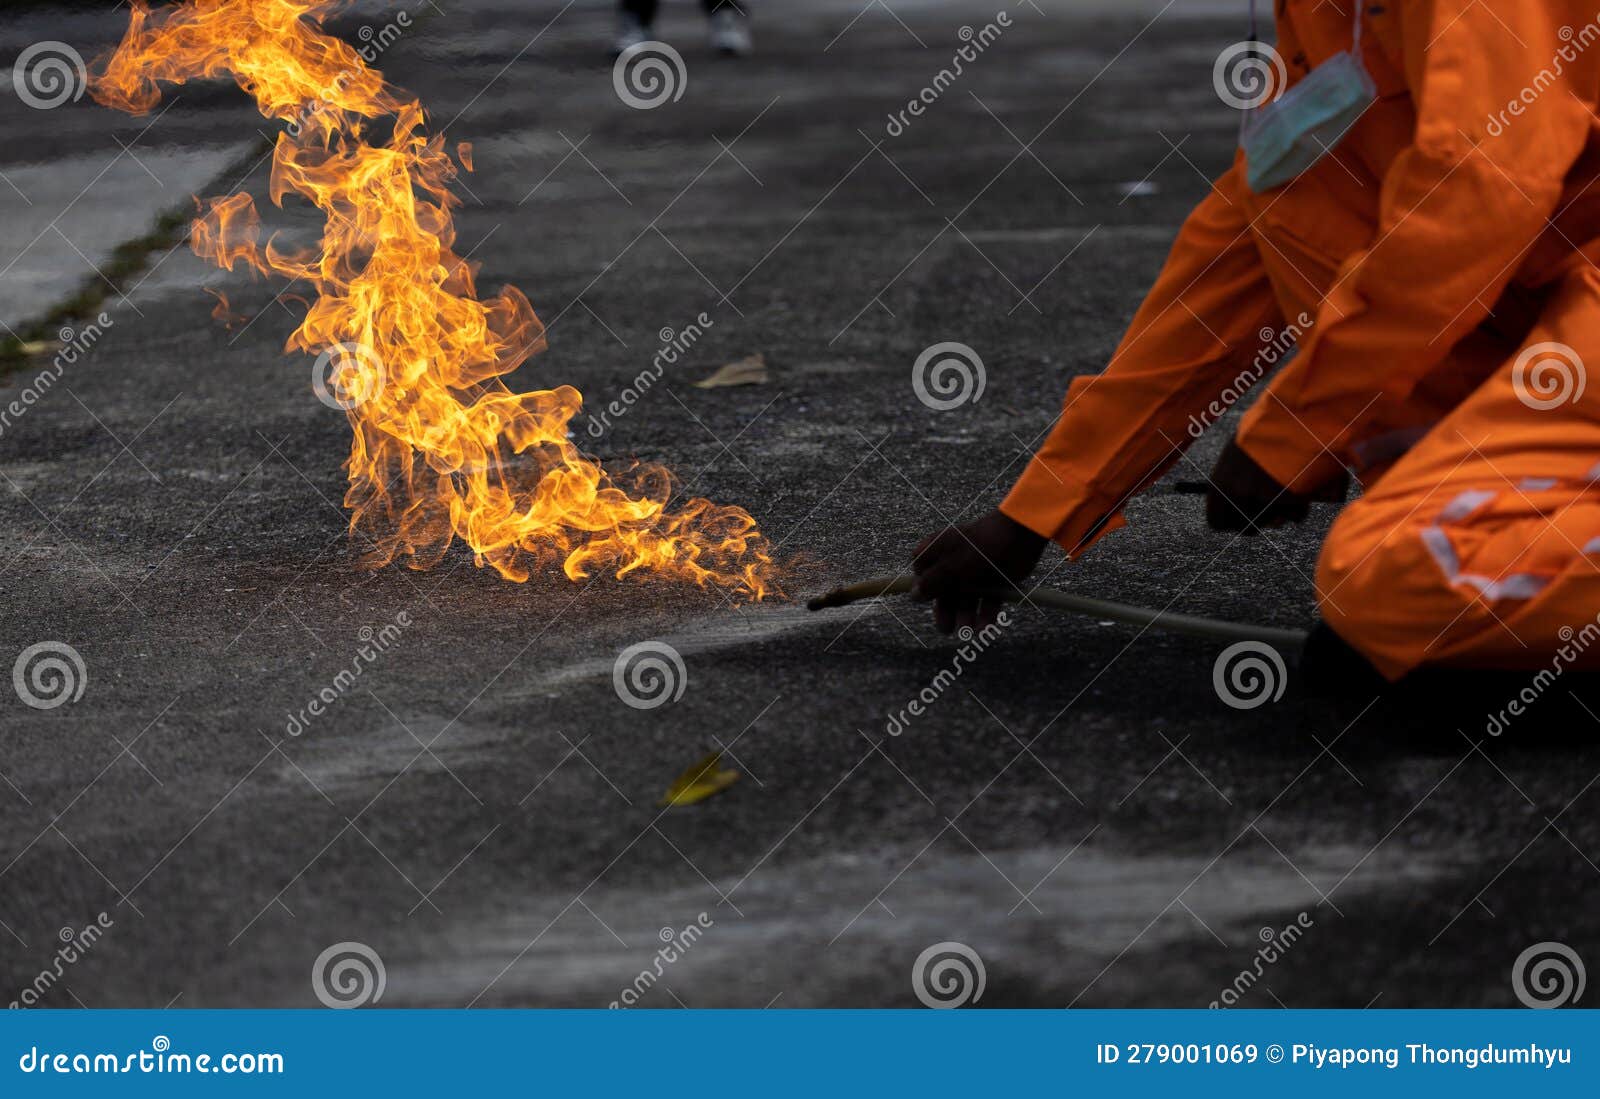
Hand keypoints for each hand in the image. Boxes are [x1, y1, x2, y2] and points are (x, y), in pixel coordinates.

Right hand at [911, 510, 1046, 633]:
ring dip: (966, 616)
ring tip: (969, 631)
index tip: (926, 599)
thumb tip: (913, 596)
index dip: (923, 587)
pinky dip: (985, 615)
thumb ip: (932, 582)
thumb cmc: (979, 546)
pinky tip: (985, 628)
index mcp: (939, 551)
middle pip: (944, 592)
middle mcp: (955, 563)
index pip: (922, 572)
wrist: (1019, 537)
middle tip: (947, 629)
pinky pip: (986, 602)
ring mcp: (974, 573)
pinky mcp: (993, 582)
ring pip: (966, 600)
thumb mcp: (951, 565)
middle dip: (946, 611)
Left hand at [1205, 437, 1343, 532]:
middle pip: (1246, 528)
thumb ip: (1239, 477)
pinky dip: (1301, 509)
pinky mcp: (1290, 501)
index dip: (1229, 523)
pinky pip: (1297, 516)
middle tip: (1268, 515)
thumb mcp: (1241, 450)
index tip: (1238, 520)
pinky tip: (1303, 491)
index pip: (1217, 521)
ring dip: (1281, 513)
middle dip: (1258, 523)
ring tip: (1287, 487)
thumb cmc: (1266, 428)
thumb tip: (1246, 508)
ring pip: (1273, 522)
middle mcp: (1238, 495)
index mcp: (1220, 483)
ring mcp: (1265, 499)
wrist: (1294, 416)